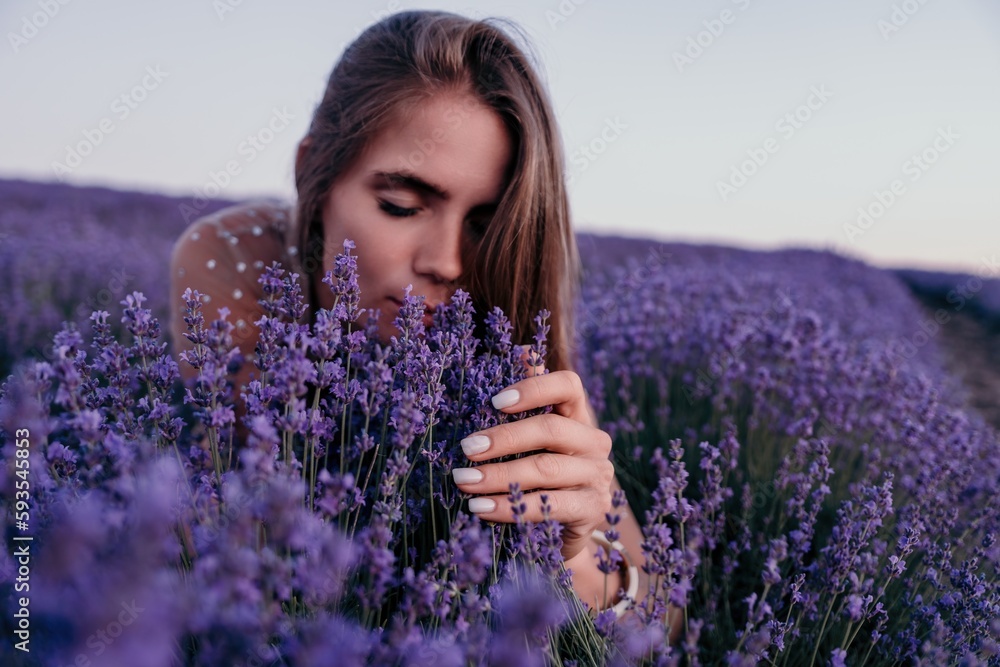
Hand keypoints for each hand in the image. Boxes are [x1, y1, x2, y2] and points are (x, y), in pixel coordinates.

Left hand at [452, 360, 613, 562]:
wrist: (562, 529)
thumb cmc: (537, 474)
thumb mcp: (530, 439)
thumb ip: (527, 400)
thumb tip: (522, 352)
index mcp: (579, 415)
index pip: (569, 385)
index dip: (534, 387)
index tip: (494, 401)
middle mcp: (594, 442)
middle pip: (551, 428)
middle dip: (503, 438)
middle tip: (466, 448)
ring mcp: (597, 477)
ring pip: (546, 469)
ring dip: (499, 475)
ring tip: (463, 481)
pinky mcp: (592, 510)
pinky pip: (548, 506)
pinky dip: (510, 507)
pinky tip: (481, 508)